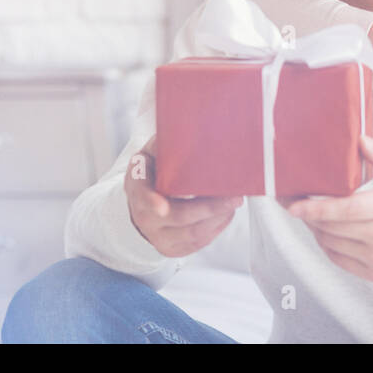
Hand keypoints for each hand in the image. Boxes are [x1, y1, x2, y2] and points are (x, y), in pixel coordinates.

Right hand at [125, 133, 244, 257]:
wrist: (140, 207)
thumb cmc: (151, 174)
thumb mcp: (150, 155)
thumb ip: (163, 144)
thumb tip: (186, 122)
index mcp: (137, 188)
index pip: (141, 196)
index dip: (151, 202)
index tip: (162, 207)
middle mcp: (144, 217)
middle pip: (178, 217)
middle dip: (209, 208)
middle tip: (234, 197)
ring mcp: (158, 237)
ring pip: (192, 234)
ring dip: (218, 218)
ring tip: (235, 203)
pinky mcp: (173, 250)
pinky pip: (198, 244)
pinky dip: (216, 228)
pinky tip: (226, 214)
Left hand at [284, 135, 372, 282]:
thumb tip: (360, 141)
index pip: (346, 209)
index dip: (315, 207)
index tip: (293, 203)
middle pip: (333, 228)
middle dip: (309, 215)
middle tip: (296, 202)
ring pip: (332, 244)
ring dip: (317, 229)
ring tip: (312, 214)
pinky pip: (340, 260)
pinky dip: (328, 245)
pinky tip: (328, 231)